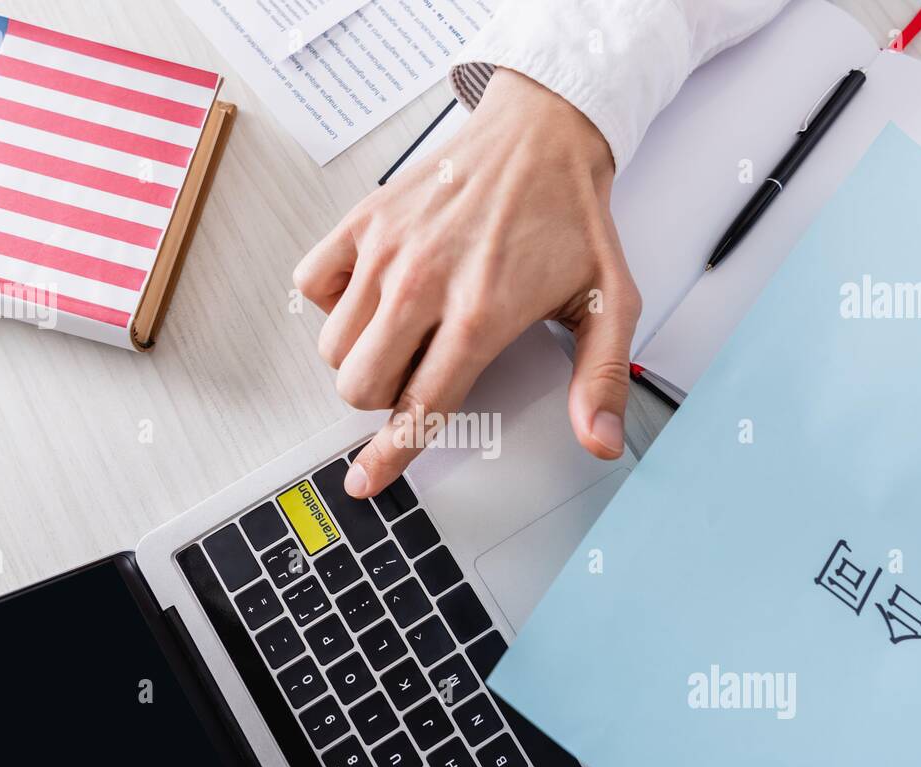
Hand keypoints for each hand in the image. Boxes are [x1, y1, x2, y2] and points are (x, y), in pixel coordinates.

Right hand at [293, 68, 641, 497]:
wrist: (542, 132)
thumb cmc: (570, 217)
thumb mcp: (609, 301)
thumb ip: (601, 379)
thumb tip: (599, 443)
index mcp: (480, 314)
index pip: (418, 406)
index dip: (389, 455)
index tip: (365, 480)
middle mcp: (423, 284)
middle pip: (358, 386)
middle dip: (383, 398)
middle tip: (418, 370)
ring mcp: (387, 250)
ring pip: (332, 346)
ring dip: (360, 355)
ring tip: (402, 330)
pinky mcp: (364, 219)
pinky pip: (311, 285)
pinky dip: (332, 301)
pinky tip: (373, 293)